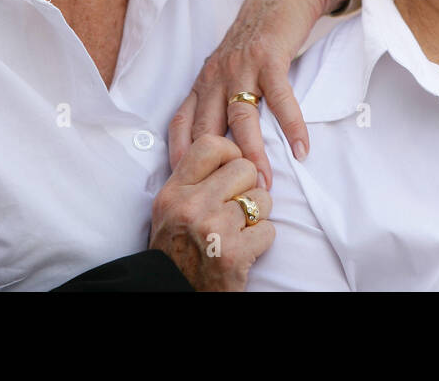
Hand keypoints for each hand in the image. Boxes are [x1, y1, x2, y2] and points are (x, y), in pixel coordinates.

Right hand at [149, 135, 273, 290]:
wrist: (175, 293)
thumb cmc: (177, 252)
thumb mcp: (170, 210)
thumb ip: (194, 181)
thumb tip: (230, 154)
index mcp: (173, 193)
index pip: (210, 145)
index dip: (231, 153)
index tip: (232, 171)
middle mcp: (191, 206)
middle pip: (245, 168)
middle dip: (248, 187)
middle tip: (236, 208)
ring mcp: (213, 228)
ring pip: (262, 198)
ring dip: (257, 216)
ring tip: (238, 230)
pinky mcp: (234, 253)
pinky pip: (268, 229)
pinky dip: (260, 242)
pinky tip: (243, 250)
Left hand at [168, 0, 339, 189]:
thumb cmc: (257, 38)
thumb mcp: (230, 68)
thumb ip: (223, 99)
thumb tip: (223, 143)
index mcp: (204, 81)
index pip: (181, 124)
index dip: (179, 156)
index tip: (184, 187)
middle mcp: (216, 76)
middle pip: (209, 129)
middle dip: (216, 168)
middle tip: (227, 200)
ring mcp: (241, 67)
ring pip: (241, 119)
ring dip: (253, 154)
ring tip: (265, 183)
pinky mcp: (269, 58)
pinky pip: (280, 99)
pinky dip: (291, 126)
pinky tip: (301, 148)